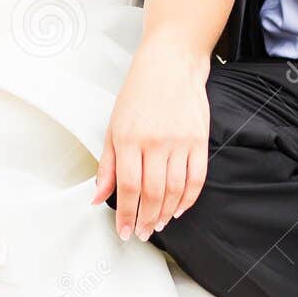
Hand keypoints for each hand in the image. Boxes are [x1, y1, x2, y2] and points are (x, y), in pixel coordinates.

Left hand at [90, 35, 208, 240]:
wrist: (171, 62)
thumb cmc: (140, 91)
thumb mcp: (114, 126)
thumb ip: (106, 165)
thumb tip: (98, 197)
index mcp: (129, 138)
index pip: (127, 187)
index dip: (126, 215)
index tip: (124, 231)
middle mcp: (154, 142)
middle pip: (152, 194)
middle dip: (146, 220)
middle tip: (142, 233)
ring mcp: (180, 141)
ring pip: (174, 190)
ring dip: (166, 214)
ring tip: (158, 224)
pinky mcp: (199, 140)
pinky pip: (196, 178)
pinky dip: (188, 199)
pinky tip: (179, 208)